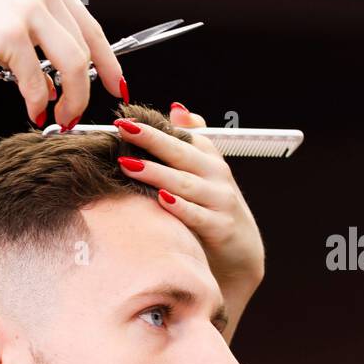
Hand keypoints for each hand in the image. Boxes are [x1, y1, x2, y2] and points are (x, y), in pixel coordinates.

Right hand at [0, 0, 125, 128]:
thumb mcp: (4, 9)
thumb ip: (35, 31)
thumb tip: (54, 76)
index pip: (92, 26)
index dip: (108, 61)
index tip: (116, 84)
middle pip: (85, 50)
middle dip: (85, 91)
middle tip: (75, 115)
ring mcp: (29, 9)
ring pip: (72, 66)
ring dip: (70, 100)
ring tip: (60, 119)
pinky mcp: (10, 33)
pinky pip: (38, 79)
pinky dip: (39, 102)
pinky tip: (34, 112)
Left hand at [113, 102, 265, 293]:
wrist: (240, 254)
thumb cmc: (213, 210)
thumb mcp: (205, 173)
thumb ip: (191, 141)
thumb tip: (176, 109)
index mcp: (210, 159)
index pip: (183, 136)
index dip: (155, 127)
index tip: (126, 119)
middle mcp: (217, 175)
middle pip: (181, 153)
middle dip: (151, 139)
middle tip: (123, 129)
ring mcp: (220, 201)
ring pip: (184, 183)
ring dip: (156, 173)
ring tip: (128, 164)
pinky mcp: (220, 227)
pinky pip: (196, 215)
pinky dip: (179, 206)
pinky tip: (160, 199)